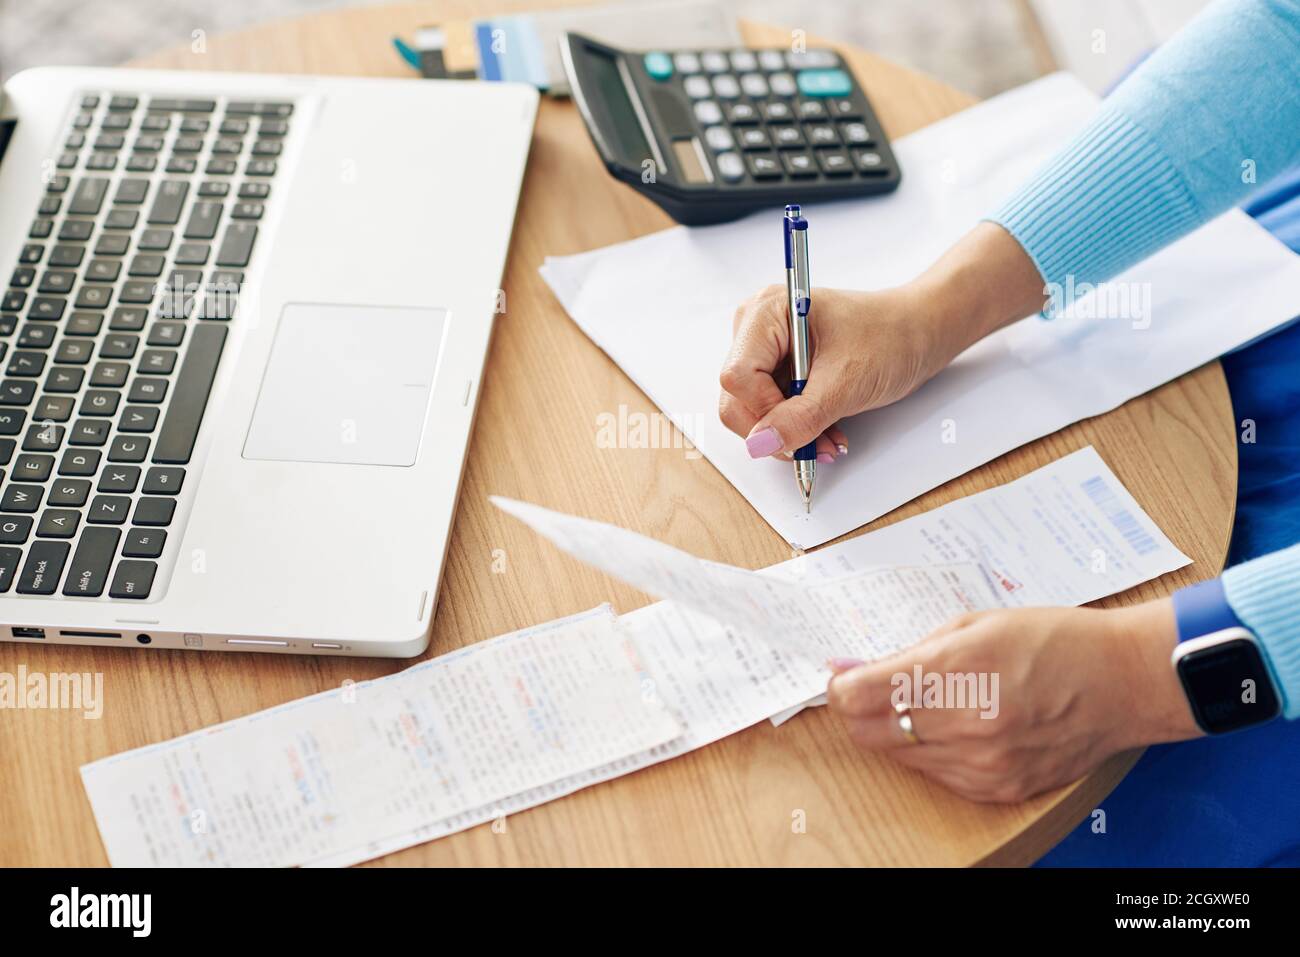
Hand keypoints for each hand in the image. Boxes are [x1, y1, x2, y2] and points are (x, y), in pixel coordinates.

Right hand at [718, 222, 1048, 459]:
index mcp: (767, 312)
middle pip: (736, 397)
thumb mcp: (847, 383)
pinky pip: (769, 411)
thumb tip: (760, 443)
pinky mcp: (778, 370)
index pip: (737, 376)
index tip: (799, 426)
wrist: (919, 333)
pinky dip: (795, 428)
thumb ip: (800, 417)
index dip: (764, 410)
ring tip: (827, 440)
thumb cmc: (892, 337)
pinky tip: (824, 432)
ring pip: (751, 411)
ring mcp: (766, 350)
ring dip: (788, 434)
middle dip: (776, 429)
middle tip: (815, 443)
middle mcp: (757, 328)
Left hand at [825, 600, 1201, 802]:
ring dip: (898, 729)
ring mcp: (982, 765)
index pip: (857, 697)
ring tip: (932, 700)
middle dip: (860, 708)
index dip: (840, 685)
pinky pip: (937, 774)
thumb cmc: (1054, 641)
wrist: (1124, 683)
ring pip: (900, 756)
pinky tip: (958, 725)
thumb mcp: (975, 624)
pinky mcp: (997, 789)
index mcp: (956, 673)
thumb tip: (853, 669)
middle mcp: (965, 727)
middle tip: (874, 686)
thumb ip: (909, 651)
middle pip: (868, 732)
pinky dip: (933, 751)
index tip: (842, 674)